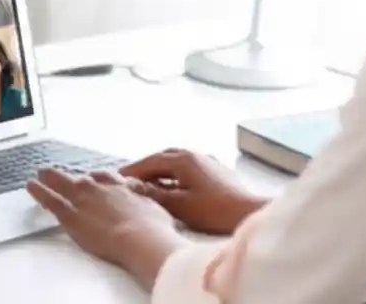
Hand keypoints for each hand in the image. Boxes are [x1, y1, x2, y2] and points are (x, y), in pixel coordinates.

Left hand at [26, 168, 186, 289]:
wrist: (140, 237)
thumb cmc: (153, 227)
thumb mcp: (155, 208)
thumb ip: (146, 203)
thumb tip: (149, 205)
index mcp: (120, 185)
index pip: (105, 179)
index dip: (97, 181)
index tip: (93, 181)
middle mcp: (100, 187)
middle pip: (81, 179)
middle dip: (71, 177)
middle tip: (62, 175)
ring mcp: (82, 198)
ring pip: (60, 183)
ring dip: (49, 178)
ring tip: (40, 175)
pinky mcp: (69, 213)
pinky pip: (49, 199)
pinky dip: (38, 191)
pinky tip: (30, 186)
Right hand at [121, 149, 265, 235]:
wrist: (248, 212)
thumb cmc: (213, 210)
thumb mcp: (179, 205)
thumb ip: (155, 194)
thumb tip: (134, 186)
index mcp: (182, 159)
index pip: (150, 161)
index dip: (133, 170)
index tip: (117, 177)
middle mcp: (194, 154)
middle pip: (163, 157)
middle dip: (146, 167)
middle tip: (130, 178)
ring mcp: (207, 161)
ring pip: (177, 161)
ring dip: (161, 170)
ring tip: (149, 182)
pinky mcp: (216, 170)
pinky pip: (188, 167)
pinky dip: (175, 173)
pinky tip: (174, 185)